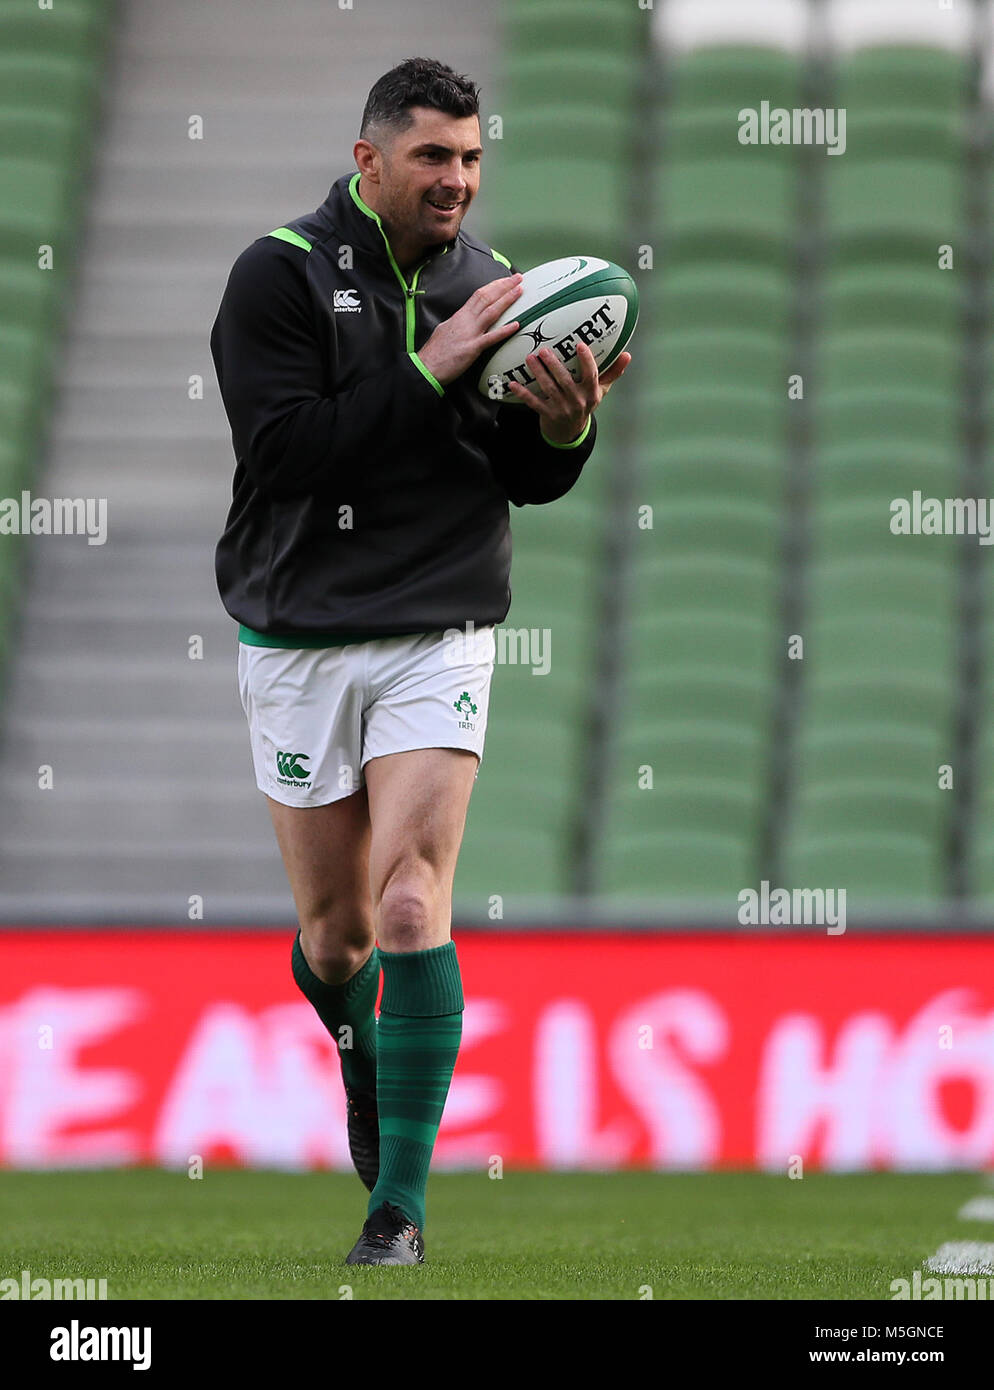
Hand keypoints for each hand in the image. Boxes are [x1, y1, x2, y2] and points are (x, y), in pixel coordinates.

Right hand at [416, 274, 523, 386]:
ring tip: (519, 290)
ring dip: (506, 299)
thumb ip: (458, 323)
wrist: (425, 367)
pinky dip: (504, 330)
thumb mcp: (445, 330)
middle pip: (487, 297)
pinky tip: (516, 324)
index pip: (479, 295)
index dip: (493, 285)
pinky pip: (490, 338)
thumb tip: (464, 318)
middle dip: (504, 286)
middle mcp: (465, 320)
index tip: (505, 280)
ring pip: (490, 311)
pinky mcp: (471, 348)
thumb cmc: (435, 352)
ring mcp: (469, 333)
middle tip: (518, 278)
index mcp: (459, 316)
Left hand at [506, 339, 631, 443]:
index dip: (586, 360)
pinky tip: (512, 383)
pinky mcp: (548, 415)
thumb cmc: (585, 403)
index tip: (579, 345)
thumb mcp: (600, 391)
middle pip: (565, 380)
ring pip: (549, 388)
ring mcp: (562, 409)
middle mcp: (578, 402)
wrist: (570, 432)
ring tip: (530, 358)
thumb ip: (613, 372)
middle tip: (543, 349)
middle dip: (553, 364)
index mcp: (592, 393)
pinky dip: (522, 393)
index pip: (591, 375)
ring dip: (538, 373)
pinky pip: (534, 403)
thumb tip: (628, 355)